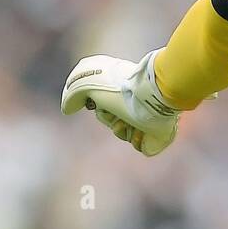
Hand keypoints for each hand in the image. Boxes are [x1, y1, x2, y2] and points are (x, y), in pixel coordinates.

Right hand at [61, 50, 180, 155]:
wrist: (152, 95)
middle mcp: (136, 103)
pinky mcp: (159, 132)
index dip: (101, 111)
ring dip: (123, 130)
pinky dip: (138, 139)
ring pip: (125, 134)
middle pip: (113, 123)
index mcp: (123, 90)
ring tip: (128, 120)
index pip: (104, 109)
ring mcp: (149, 117)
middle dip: (111, 120)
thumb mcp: (88, 83)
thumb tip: (68, 108)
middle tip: (117, 113)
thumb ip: (72, 93)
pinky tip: (140, 129)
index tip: (100, 105)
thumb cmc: (120, 89)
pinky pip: (142, 145)